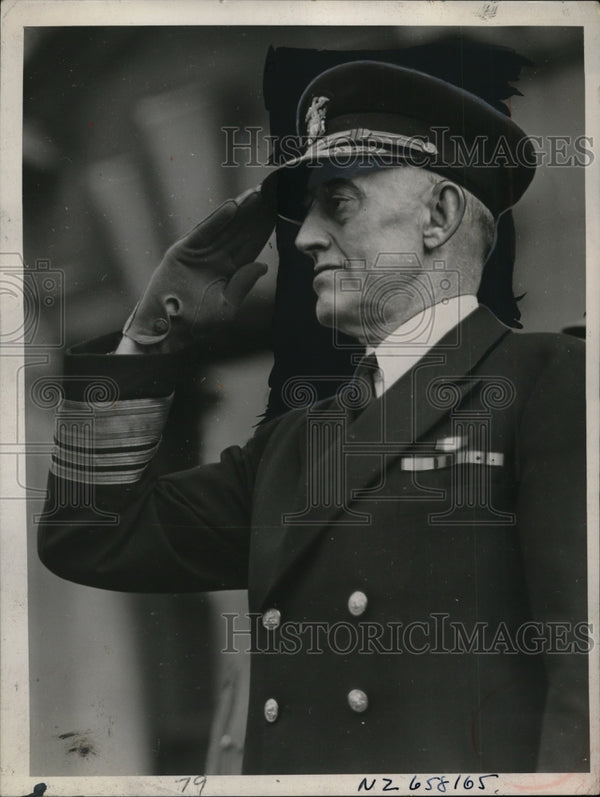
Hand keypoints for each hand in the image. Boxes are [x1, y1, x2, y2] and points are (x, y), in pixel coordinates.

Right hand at [121, 177, 275, 351]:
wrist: (167, 330)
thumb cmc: (196, 323)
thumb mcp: (226, 305)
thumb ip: (243, 284)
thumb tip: (263, 265)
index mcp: (228, 272)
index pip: (251, 246)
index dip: (264, 229)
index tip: (279, 212)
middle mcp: (215, 258)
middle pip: (240, 232)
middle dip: (256, 214)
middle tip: (273, 193)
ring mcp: (199, 253)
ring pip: (224, 227)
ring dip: (240, 211)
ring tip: (257, 194)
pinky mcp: (183, 251)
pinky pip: (203, 232)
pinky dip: (217, 220)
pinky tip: (232, 207)